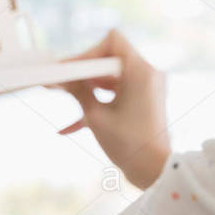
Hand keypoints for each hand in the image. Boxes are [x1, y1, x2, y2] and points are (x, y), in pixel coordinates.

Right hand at [49, 28, 169, 188]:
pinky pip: (116, 94)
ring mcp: (146, 87)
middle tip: (58, 83)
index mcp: (140, 71)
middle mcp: (147, 74)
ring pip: (109, 77)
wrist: (155, 172)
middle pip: (109, 58)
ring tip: (62, 96)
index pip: (111, 42)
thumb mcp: (96, 116)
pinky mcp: (143, 101)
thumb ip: (78, 91)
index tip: (68, 70)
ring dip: (86, 87)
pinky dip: (97, 102)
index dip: (87, 53)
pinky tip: (67, 128)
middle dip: (82, 71)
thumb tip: (60, 77)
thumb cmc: (129, 145)